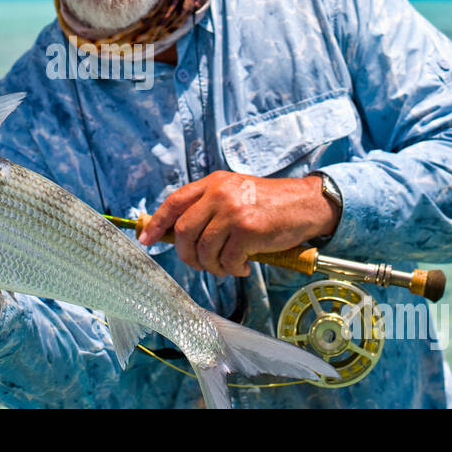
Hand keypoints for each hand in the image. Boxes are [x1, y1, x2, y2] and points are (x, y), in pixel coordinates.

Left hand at [138, 171, 339, 276]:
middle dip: (187, 254)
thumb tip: (177, 234)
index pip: (175, 202)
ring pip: (204, 249)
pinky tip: (243, 266)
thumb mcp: (234, 192)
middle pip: (185, 231)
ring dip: (212, 266)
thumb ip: (208, 206)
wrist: (304, 204)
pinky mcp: (248, 230)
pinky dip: (232, 269)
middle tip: (198, 264)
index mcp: (213, 182)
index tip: (147, 239)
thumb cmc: (267, 204)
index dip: (158, 222)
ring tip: (226, 266)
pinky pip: (227, 259)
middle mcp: (220, 194)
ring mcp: (233, 211)